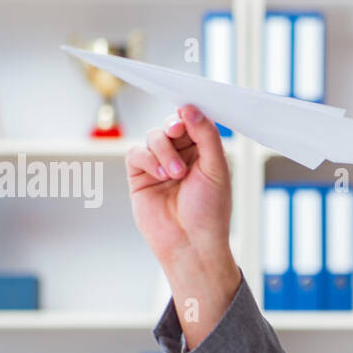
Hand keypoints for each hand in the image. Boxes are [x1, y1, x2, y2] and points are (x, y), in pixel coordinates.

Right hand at [126, 104, 233, 272]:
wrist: (190, 244)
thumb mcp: (216, 169)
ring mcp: (160, 166)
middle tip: (177, 133)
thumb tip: (190, 108)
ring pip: (153, 137)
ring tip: (176, 174)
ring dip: (164, 150)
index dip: (189, 114)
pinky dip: (147, 159)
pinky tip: (161, 176)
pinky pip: (136, 154)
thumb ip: (205, 136)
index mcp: (204, 153)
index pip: (194, 123)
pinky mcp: (140, 177)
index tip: (187, 110)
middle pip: (171, 125)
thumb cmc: (209, 212)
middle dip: (174, 127)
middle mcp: (182, 157)